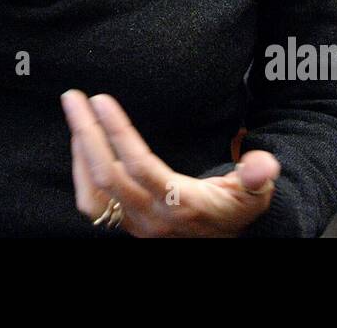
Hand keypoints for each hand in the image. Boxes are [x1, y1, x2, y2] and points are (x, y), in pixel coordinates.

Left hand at [61, 90, 279, 236]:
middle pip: (108, 175)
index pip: (140, 166)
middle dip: (85, 133)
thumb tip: (263, 164)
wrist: (221, 240)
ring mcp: (134, 223)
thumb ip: (256, 178)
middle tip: (72, 97)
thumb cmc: (234, 211)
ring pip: (92, 193)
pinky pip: (91, 202)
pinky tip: (81, 145)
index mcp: (179, 203)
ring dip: (79, 152)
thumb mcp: (254, 196)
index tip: (101, 100)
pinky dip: (80, 172)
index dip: (117, 132)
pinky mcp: (124, 223)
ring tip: (75, 116)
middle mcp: (151, 216)